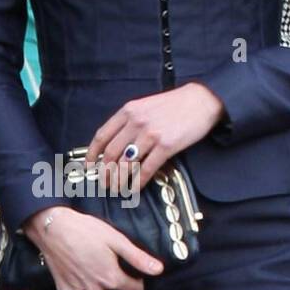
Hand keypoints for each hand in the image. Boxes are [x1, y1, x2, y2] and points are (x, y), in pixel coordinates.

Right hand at [24, 207, 161, 289]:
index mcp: (111, 279)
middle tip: (103, 255)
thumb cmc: (85, 230)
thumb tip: (159, 270)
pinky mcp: (64, 289)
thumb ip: (138, 258)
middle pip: (114, 289)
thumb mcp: (116, 239)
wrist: (51, 227)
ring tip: (88, 257)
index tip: (127, 265)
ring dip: (95, 279)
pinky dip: (79, 280)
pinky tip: (75, 264)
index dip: (136, 278)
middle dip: (112, 275)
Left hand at [86, 82, 224, 189]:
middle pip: (111, 152)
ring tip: (117, 189)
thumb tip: (114, 145)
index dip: (92, 154)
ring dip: (118, 180)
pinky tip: (134, 189)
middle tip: (104, 183)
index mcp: (127, 111)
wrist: (200, 101)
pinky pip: (147, 169)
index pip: (102, 135)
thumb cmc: (172, 105)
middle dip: (104, 172)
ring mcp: (150, 134)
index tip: (89, 166)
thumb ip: (128, 122)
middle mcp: (135, 122)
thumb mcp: (144, 106)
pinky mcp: (167, 146)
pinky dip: (138, 182)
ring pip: (126, 163)